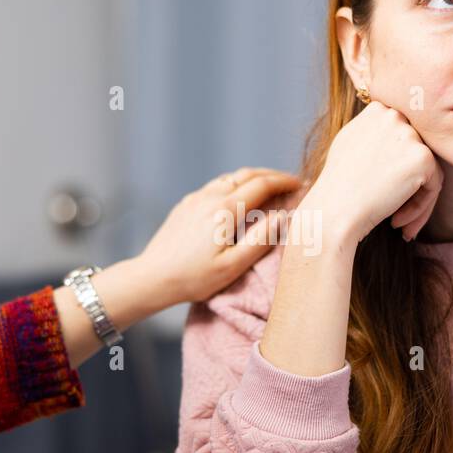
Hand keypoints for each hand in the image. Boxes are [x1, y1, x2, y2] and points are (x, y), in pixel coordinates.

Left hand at [137, 167, 301, 305]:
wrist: (152, 277)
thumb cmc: (194, 278)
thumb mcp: (233, 266)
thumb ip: (260, 240)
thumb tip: (282, 216)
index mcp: (225, 210)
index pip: (262, 184)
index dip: (284, 182)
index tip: (301, 184)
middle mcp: (210, 197)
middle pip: (247, 174)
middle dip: (271, 175)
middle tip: (290, 182)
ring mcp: (195, 198)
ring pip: (230, 177)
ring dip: (253, 178)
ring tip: (269, 188)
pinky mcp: (186, 204)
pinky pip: (216, 186)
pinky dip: (235, 185)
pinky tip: (239, 198)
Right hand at [306, 101, 442, 243]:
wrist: (334, 210)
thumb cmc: (337, 186)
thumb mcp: (349, 145)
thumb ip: (374, 134)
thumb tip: (395, 137)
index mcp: (376, 110)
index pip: (402, 136)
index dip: (396, 166)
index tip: (384, 190)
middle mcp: (393, 116)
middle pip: (417, 152)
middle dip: (409, 183)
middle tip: (395, 213)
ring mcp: (409, 134)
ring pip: (428, 170)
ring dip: (416, 199)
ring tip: (398, 223)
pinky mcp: (423, 157)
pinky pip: (433, 185)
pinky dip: (421, 207)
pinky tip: (397, 222)